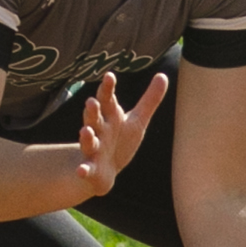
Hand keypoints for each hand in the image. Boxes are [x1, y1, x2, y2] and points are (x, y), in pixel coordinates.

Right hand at [75, 72, 167, 195]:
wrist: (104, 171)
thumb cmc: (121, 140)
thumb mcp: (137, 120)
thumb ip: (150, 99)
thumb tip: (163, 75)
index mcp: (110, 117)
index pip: (107, 100)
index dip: (108, 89)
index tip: (109, 76)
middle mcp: (99, 131)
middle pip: (94, 118)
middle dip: (93, 111)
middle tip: (92, 101)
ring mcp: (93, 149)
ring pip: (88, 141)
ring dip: (87, 137)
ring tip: (86, 131)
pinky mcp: (90, 168)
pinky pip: (86, 169)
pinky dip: (83, 170)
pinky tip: (81, 171)